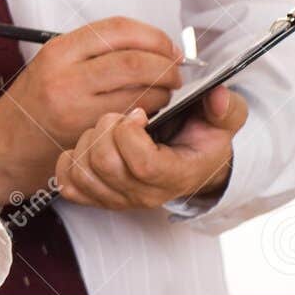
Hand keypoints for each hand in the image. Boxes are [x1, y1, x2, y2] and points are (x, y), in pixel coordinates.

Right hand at [0, 16, 181, 199]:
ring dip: (164, 90)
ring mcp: (77, 106)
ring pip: (141, 91)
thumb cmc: (37, 100)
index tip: (167, 46)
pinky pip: (133, 116)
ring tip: (163, 91)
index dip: (153, 36)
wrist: (9, 140)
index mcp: (61, 50)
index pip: (119, 30)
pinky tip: (147, 110)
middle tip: (175, 71)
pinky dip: (151, 111)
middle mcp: (67, 75)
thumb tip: (151, 44)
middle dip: (167, 65)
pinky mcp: (89, 132)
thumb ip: (96, 50)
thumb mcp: (56, 62)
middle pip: (136, 60)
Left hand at [54, 86, 247, 209]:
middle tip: (119, 116)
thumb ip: (226, 108)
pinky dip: (70, 160)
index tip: (138, 113)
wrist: (187, 163)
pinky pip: (68, 182)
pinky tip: (88, 145)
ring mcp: (119, 199)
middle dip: (106, 129)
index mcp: (175, 175)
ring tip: (105, 130)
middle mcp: (146, 194)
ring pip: (83, 170)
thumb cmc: (200, 139)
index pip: (142, 164)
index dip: (131, 133)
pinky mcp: (97, 197)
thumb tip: (218, 96)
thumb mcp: (221, 121)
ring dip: (88, 141)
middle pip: (106, 163)